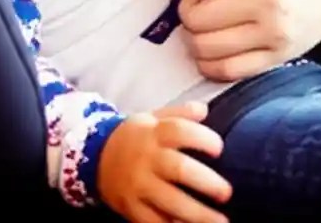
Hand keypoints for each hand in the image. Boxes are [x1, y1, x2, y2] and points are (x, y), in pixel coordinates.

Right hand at [97, 101, 232, 222]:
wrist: (93, 156)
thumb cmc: (134, 138)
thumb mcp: (152, 118)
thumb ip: (179, 114)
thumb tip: (204, 109)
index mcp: (153, 133)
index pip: (180, 131)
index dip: (203, 138)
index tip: (219, 149)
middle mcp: (146, 159)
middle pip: (179, 169)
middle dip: (207, 182)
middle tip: (227, 192)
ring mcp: (138, 185)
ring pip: (170, 201)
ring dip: (198, 214)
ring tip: (221, 222)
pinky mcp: (131, 207)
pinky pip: (154, 221)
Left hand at [177, 0, 320, 81]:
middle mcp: (265, 3)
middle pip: (193, 17)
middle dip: (191, 7)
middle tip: (206, 0)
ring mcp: (272, 35)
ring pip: (203, 48)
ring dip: (198, 36)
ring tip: (213, 22)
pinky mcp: (278, 58)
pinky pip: (225, 71)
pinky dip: (211, 61)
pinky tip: (219, 45)